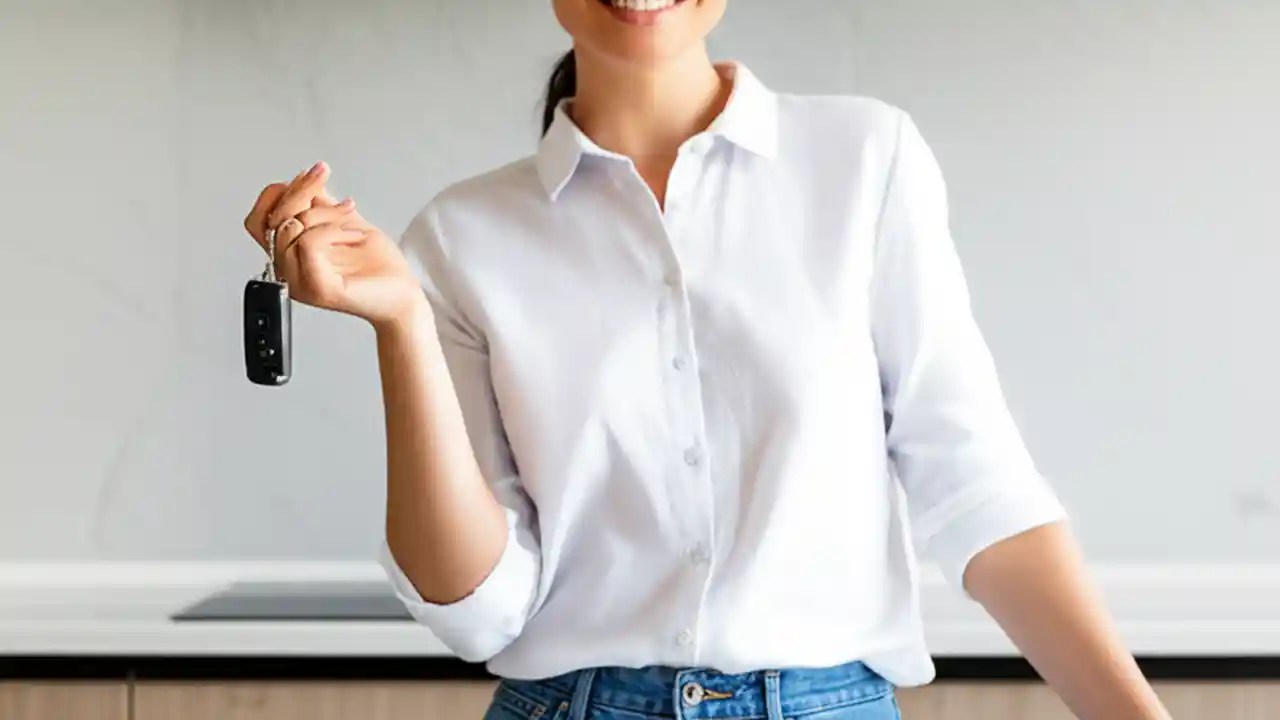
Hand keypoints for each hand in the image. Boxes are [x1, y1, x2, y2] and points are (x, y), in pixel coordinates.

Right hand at [242, 161, 422, 326]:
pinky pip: (308, 245)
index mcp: (291, 255)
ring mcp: (301, 282)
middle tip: (326, 178)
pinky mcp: (319, 289)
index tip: (313, 173)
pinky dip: (331, 230)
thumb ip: (320, 204)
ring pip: (289, 229)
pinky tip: (353, 236)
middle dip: (300, 191)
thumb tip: (304, 180)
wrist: (403, 296)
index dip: (280, 192)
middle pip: (271, 220)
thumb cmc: (378, 268)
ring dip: (324, 214)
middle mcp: (290, 270)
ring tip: (350, 221)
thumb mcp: (344, 222)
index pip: (259, 219)